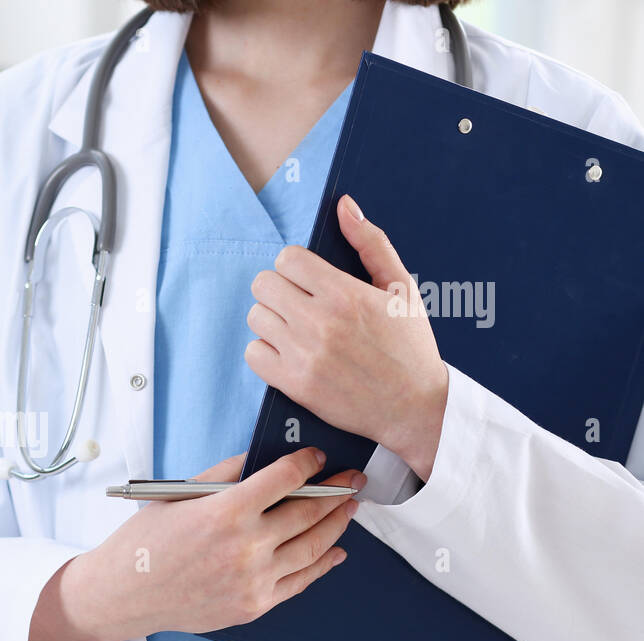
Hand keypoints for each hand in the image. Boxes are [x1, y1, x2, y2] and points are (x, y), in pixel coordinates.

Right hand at [58, 448, 363, 640]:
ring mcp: (254, 580)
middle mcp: (246, 546)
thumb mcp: (178, 495)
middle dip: (336, 491)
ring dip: (337, 524)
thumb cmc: (145, 543)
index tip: (317, 457)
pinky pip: (300, 581)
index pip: (285, 479)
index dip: (307, 463)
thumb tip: (259, 459)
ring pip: (313, 547)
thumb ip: (224, 475)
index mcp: (226, 512)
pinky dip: (323, 564)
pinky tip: (335, 550)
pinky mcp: (255, 605)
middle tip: (351, 479)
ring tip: (350, 508)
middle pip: (308, 512)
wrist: (124, 594)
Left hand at [245, 194, 448, 479]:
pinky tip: (289, 351)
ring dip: (272, 319)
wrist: (414, 407)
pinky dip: (265, 350)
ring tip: (297, 328)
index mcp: (344, 294)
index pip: (287, 259)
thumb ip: (371, 243)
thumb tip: (344, 206)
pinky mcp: (293, 384)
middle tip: (300, 303)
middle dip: (280, 289)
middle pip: (264, 285)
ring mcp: (303, 355)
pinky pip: (253, 353)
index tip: (308, 279)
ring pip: (256, 317)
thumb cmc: (409, 346)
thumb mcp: (401, 288)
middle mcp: (320, 323)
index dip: (295, 266)